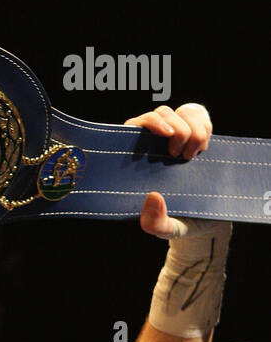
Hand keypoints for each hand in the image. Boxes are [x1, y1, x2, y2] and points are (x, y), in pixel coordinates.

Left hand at [124, 103, 215, 236]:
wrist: (207, 217)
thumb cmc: (179, 221)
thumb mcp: (167, 228)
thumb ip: (155, 222)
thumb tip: (152, 197)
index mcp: (137, 163)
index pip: (134, 127)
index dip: (150, 122)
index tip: (168, 133)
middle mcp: (153, 144)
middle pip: (162, 114)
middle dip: (179, 130)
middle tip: (183, 157)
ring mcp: (174, 134)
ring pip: (182, 112)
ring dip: (195, 130)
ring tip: (194, 157)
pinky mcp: (193, 129)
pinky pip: (198, 113)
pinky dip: (205, 127)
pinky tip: (204, 150)